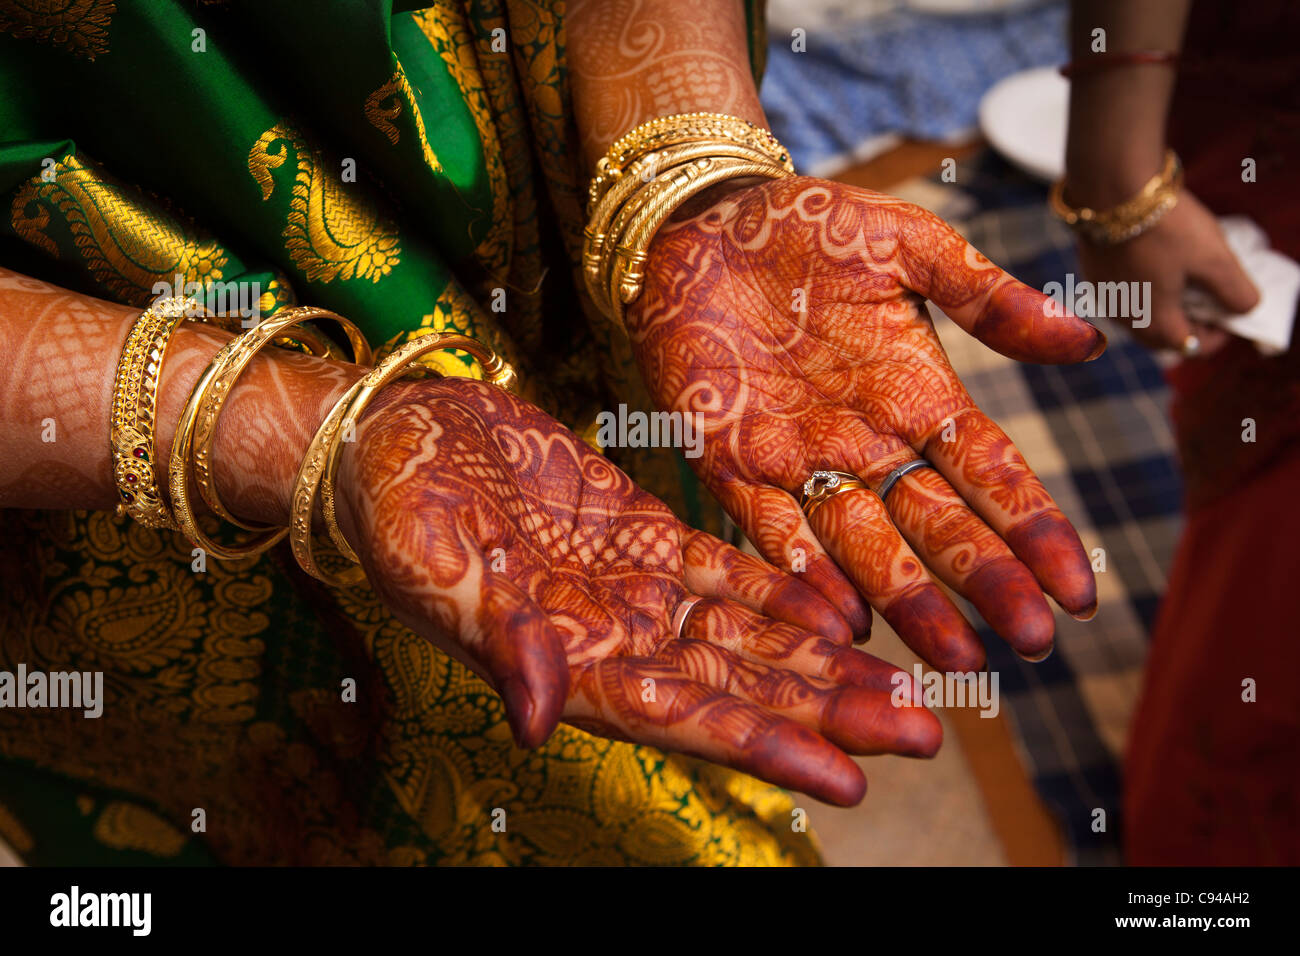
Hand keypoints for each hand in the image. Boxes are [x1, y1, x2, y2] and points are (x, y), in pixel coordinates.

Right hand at [335, 378, 940, 805]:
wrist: (393, 434)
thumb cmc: (391, 501)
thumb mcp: (431, 562)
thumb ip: (494, 638)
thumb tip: (531, 720)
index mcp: (566, 659)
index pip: (682, 716)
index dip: (765, 746)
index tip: (849, 776)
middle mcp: (612, 637)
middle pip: (739, 688)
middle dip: (829, 713)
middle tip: (928, 732)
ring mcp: (631, 587)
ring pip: (746, 638)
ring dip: (824, 665)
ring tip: (910, 687)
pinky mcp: (639, 533)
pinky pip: (724, 573)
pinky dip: (782, 593)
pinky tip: (837, 609)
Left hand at [628, 176, 1105, 670]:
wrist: (705, 221)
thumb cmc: (812, 228)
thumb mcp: (911, 247)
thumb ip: (990, 298)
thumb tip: (1092, 342)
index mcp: (921, 395)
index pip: (992, 475)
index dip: (1034, 530)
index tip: (1081, 590)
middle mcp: (870, 444)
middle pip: (938, 526)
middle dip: (986, 583)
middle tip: (1033, 644)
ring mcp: (804, 461)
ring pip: (865, 547)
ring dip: (909, 601)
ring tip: (954, 659)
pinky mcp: (733, 464)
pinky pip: (772, 531)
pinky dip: (805, 574)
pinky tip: (844, 621)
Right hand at [1074, 191, 1259, 353]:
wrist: (1112, 193)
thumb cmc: (1166, 229)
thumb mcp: (1215, 259)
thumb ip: (1236, 292)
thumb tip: (1243, 309)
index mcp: (1156, 325)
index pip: (1194, 346)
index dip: (1218, 334)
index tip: (1230, 311)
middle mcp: (1126, 321)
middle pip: (1164, 337)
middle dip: (1189, 322)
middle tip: (1208, 296)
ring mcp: (1105, 300)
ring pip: (1141, 316)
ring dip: (1164, 305)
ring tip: (1182, 276)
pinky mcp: (1093, 277)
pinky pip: (1124, 295)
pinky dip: (1143, 288)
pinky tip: (1152, 261)